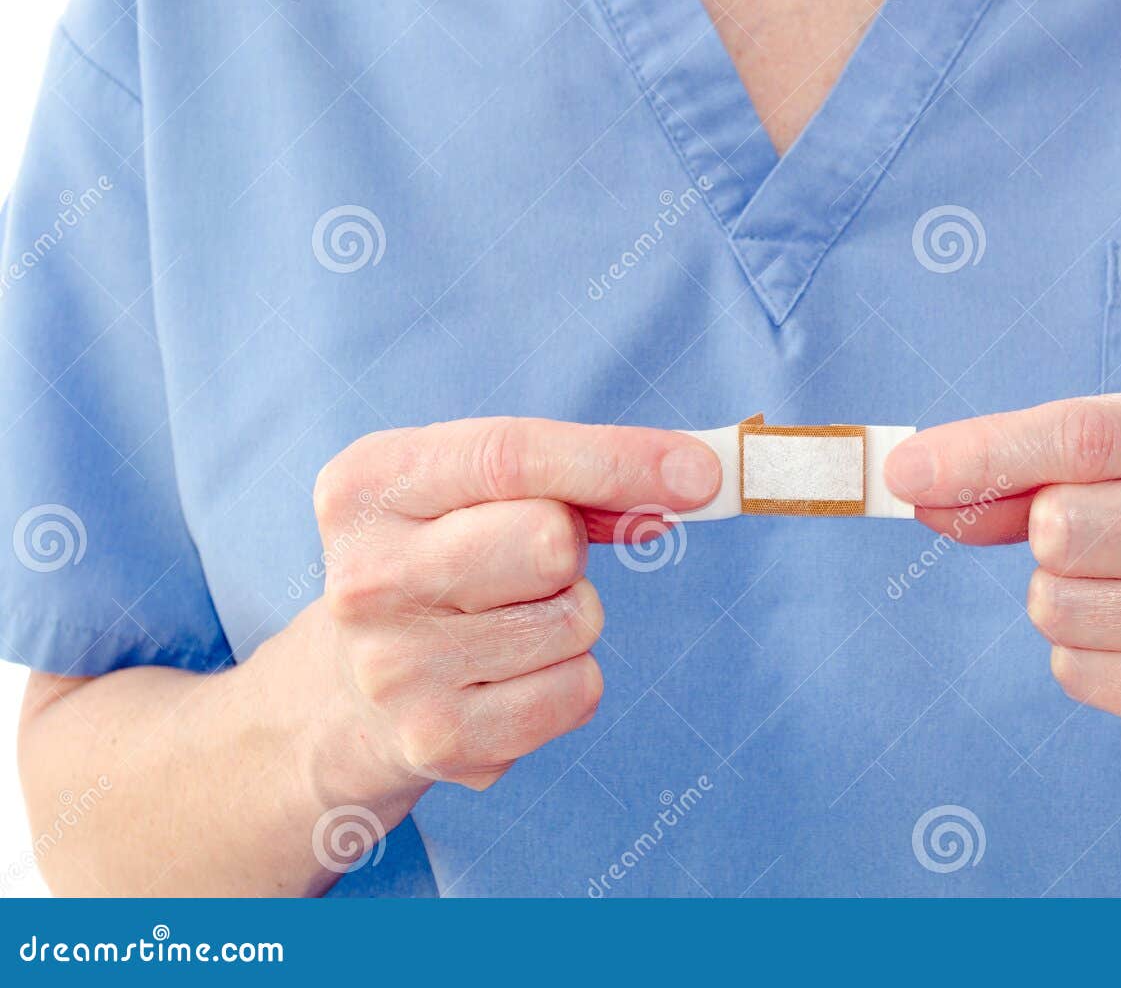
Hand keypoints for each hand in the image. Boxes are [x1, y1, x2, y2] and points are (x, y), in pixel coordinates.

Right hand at [310, 417, 719, 795]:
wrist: (345, 692)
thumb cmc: (439, 559)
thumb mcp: (472, 492)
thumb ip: (572, 476)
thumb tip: (686, 483)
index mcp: (368, 486)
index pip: (512, 456)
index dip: (620, 459)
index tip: (701, 473)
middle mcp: (367, 577)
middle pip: (550, 542)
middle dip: (571, 548)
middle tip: (531, 564)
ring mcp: (397, 666)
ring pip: (576, 619)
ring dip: (571, 616)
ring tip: (505, 623)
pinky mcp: (439, 739)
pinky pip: (579, 689)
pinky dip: (570, 679)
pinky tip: (509, 677)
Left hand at [885, 385, 1120, 747]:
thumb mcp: (1110, 467)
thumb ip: (1014, 472)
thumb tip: (914, 486)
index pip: (1083, 435)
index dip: (983, 453)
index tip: (903, 471)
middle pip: (1060, 525)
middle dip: (1042, 534)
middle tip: (1095, 539)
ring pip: (1055, 603)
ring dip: (1056, 597)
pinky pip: (1072, 669)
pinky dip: (1078, 656)